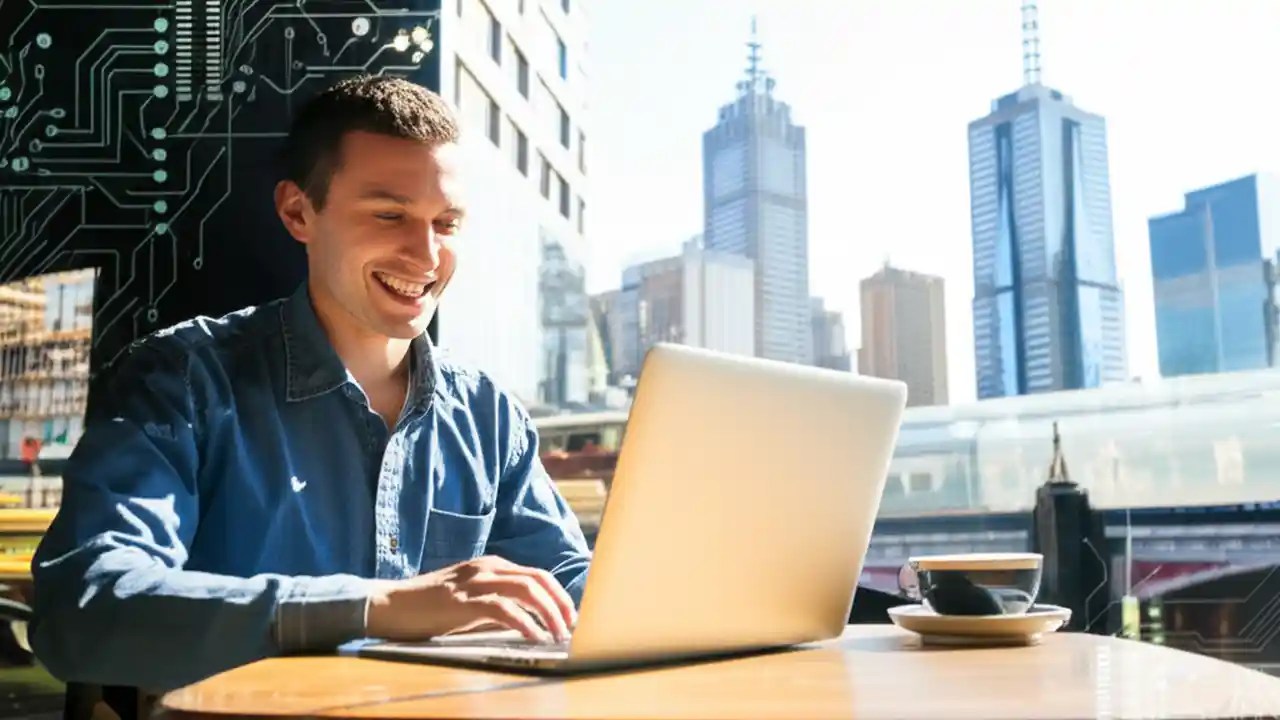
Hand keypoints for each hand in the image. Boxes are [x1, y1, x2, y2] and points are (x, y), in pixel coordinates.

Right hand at [365, 555, 576, 642]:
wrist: (390, 605)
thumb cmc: (429, 607)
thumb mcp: (471, 602)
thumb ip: (498, 606)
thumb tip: (530, 624)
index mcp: (491, 565)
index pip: (537, 575)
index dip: (558, 595)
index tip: (570, 617)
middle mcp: (487, 567)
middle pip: (538, 578)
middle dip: (560, 603)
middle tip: (571, 626)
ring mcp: (474, 582)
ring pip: (526, 589)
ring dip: (548, 613)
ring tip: (558, 635)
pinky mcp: (462, 601)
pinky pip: (502, 609)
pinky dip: (523, 623)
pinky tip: (533, 637)